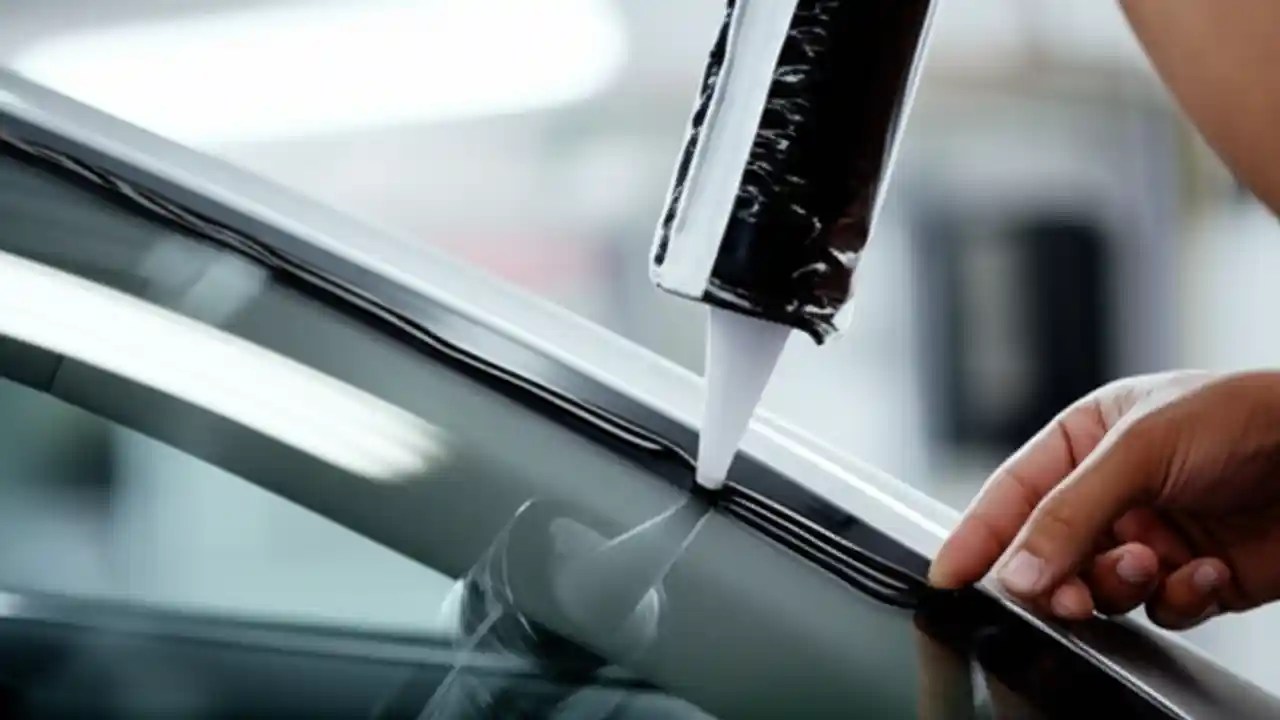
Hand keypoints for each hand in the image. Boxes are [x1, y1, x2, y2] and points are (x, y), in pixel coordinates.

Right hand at [928, 370, 1279, 628]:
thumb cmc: (1243, 417)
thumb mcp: (1139, 448)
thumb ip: (1069, 513)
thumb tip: (1017, 570)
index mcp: (1085, 440)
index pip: (1012, 493)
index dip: (976, 535)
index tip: (949, 575)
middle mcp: (1111, 491)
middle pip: (1050, 553)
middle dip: (1057, 576)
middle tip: (1064, 594)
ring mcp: (1151, 534)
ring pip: (1100, 587)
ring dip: (1119, 584)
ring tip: (1151, 562)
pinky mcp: (1195, 575)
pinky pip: (1162, 608)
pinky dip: (1181, 598)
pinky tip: (1206, 570)